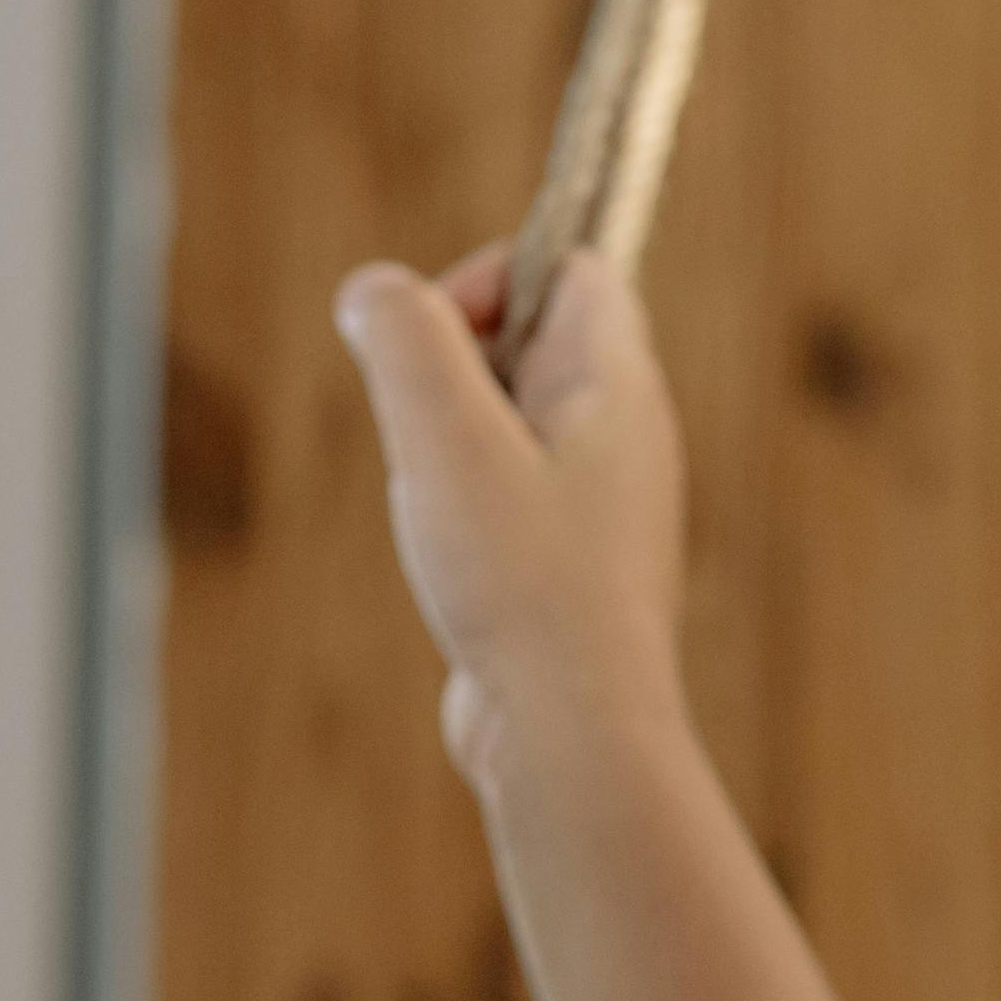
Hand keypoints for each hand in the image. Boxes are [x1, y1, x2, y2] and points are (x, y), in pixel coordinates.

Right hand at [331, 246, 686, 791]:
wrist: (573, 735)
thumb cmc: (522, 583)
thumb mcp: (443, 436)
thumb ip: (404, 338)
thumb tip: (372, 289)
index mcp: (617, 383)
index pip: (569, 266)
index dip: (487, 279)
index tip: (431, 346)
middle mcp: (627, 435)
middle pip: (529, 341)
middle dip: (451, 372)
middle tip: (429, 439)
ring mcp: (605, 504)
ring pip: (510, 425)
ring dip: (449, 449)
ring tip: (443, 513)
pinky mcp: (575, 565)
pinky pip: (511, 496)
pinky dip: (464, 511)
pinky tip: (454, 567)